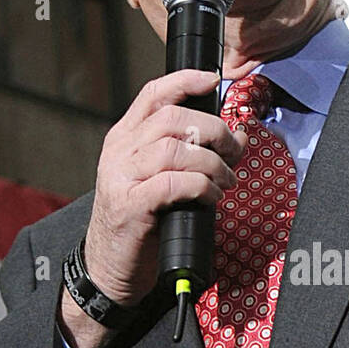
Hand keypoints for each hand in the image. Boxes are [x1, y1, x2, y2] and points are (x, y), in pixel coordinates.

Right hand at [84, 67, 247, 307]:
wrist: (109, 268)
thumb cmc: (142, 222)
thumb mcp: (164, 180)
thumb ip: (194, 154)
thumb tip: (239, 136)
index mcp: (125, 139)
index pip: (153, 94)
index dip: (184, 81)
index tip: (213, 80)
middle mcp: (120, 152)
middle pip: (172, 119)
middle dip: (213, 130)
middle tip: (233, 151)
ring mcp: (121, 178)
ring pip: (174, 149)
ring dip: (211, 163)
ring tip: (225, 182)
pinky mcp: (130, 206)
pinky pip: (173, 183)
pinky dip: (200, 186)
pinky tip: (210, 197)